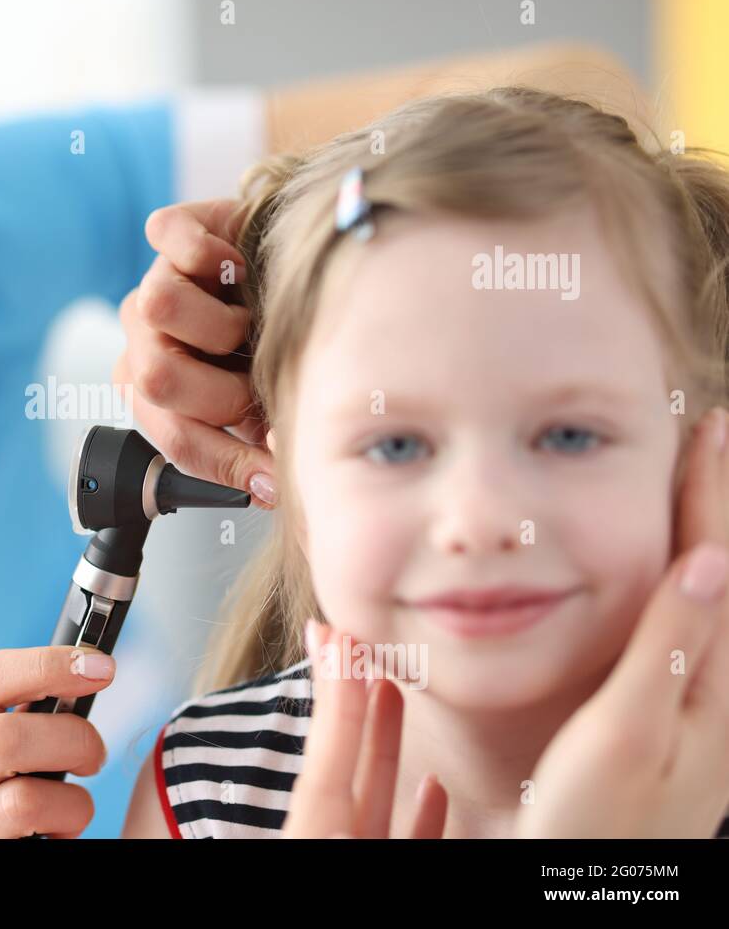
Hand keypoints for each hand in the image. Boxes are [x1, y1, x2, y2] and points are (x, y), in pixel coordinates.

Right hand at [0, 646, 113, 837]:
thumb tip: (77, 679)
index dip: (49, 665)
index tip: (101, 667)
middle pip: (7, 737)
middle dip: (72, 739)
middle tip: (94, 755)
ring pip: (24, 799)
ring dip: (73, 802)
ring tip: (75, 808)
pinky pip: (28, 842)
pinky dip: (61, 833)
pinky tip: (57, 834)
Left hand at [113, 199, 277, 507]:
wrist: (304, 266)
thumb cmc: (283, 344)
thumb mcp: (271, 405)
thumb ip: (263, 444)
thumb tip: (275, 484)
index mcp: (159, 392)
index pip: (174, 437)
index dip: (225, 460)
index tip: (271, 476)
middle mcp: (148, 339)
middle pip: (156, 378)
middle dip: (222, 392)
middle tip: (259, 384)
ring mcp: (157, 281)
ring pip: (155, 306)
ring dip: (220, 324)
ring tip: (253, 325)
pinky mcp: (176, 230)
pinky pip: (168, 235)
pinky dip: (207, 253)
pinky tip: (240, 269)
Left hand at [282, 621, 448, 837]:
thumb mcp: (321, 857)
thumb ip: (332, 839)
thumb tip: (336, 831)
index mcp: (312, 832)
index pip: (326, 753)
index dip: (335, 692)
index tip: (333, 633)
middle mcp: (331, 834)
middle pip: (341, 756)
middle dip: (348, 696)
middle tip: (350, 637)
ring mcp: (362, 852)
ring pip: (376, 793)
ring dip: (384, 740)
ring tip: (391, 688)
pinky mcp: (392, 876)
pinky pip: (408, 841)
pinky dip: (421, 814)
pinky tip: (434, 785)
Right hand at [516, 406, 728, 836]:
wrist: (594, 881)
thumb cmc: (598, 815)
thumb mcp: (629, 733)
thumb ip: (669, 647)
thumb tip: (709, 559)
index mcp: (708, 681)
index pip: (714, 562)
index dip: (709, 494)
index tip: (707, 428)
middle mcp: (718, 687)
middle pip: (724, 571)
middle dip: (716, 502)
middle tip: (711, 437)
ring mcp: (705, 706)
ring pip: (716, 596)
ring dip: (708, 534)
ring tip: (701, 487)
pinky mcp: (686, 719)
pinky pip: (701, 626)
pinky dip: (692, 579)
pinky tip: (680, 574)